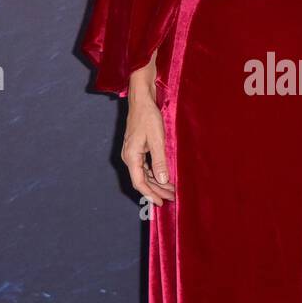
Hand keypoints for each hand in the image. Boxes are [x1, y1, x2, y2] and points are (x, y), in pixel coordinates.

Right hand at [121, 86, 175, 205]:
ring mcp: (132, 153)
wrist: (141, 100)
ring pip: (144, 174)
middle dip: (157, 190)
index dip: (151, 194)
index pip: (139, 182)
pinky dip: (155, 173)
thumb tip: (163, 180)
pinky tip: (164, 176)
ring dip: (157, 182)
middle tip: (172, 197)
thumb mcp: (157, 140)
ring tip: (171, 189)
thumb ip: (160, 161)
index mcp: (131, 156)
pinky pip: (145, 166)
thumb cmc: (148, 117)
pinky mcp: (137, 148)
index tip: (161, 203)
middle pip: (142, 180)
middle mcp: (129, 157)